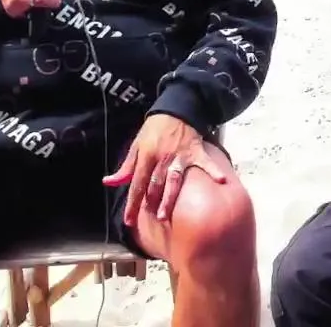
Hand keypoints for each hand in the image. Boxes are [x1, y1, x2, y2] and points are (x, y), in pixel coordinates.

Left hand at [103, 114, 227, 223]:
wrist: (175, 109)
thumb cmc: (154, 130)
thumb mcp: (137, 145)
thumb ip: (126, 167)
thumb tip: (108, 182)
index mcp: (146, 156)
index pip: (137, 184)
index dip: (132, 203)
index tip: (128, 221)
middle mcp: (162, 158)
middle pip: (154, 184)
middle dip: (150, 203)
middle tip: (150, 221)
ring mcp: (180, 156)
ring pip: (173, 180)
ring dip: (168, 198)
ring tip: (164, 215)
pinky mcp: (195, 152)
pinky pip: (205, 163)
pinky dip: (214, 171)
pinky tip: (222, 181)